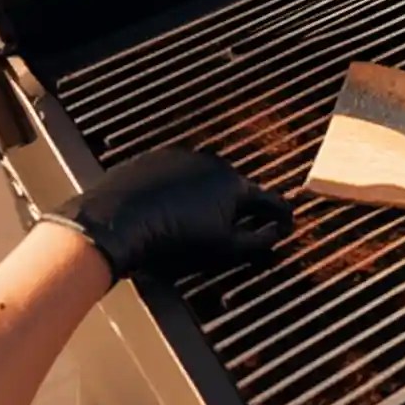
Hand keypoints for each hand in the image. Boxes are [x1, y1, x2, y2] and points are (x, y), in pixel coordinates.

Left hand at [41, 148, 292, 280]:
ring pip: (206, 180)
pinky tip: (170, 208)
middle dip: (238, 209)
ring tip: (193, 222)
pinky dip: (181, 189)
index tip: (285, 225)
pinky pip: (178, 174)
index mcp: (235, 185)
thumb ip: (258, 240)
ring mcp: (183, 156)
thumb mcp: (223, 247)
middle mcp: (214, 163)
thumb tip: (278, 233)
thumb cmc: (173, 238)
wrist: (119, 221)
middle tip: (231, 230)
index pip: (270, 201)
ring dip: (208, 197)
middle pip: (236, 189)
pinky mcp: (156, 157)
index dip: (281, 216)